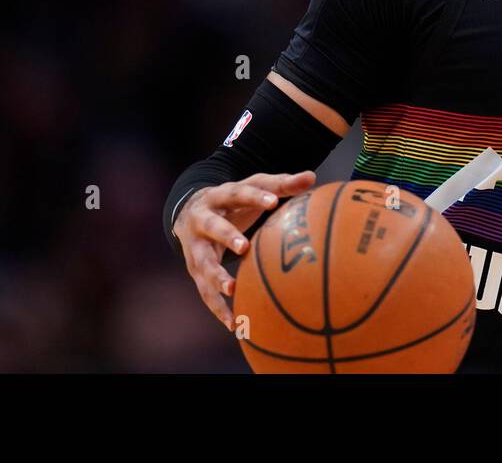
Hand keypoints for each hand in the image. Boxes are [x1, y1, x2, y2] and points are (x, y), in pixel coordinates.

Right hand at [173, 171, 316, 330]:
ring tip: (232, 289)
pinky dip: (217, 307)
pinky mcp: (194, 269)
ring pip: (203, 262)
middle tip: (244, 247)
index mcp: (219, 196)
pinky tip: (234, 324)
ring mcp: (194, 246)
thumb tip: (311, 176)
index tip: (273, 202)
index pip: (237, 193)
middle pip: (213, 227)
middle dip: (227, 236)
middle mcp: (202, 220)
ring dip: (216, 276)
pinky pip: (204, 291)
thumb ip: (281, 184)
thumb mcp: (253, 186)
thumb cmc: (234, 200)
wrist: (189, 211)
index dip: (254, 197)